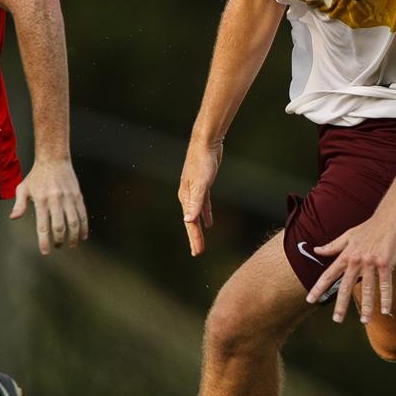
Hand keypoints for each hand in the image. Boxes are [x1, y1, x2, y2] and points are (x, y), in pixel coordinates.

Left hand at [10, 158, 87, 254]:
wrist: (54, 159)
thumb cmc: (36, 176)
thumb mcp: (23, 188)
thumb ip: (19, 204)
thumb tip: (13, 218)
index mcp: (41, 200)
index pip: (43, 226)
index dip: (44, 241)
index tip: (45, 252)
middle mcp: (56, 200)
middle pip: (60, 226)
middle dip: (59, 240)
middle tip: (58, 246)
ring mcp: (68, 198)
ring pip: (74, 222)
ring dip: (73, 236)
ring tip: (72, 245)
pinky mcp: (78, 196)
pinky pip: (83, 214)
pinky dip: (84, 226)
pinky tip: (83, 235)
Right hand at [178, 141, 222, 256]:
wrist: (205, 143)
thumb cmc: (203, 162)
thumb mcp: (201, 184)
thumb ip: (196, 203)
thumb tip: (188, 221)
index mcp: (185, 197)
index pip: (190, 223)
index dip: (194, 238)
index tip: (197, 252)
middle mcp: (187, 196)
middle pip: (191, 221)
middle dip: (194, 238)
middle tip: (197, 253)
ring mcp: (194, 191)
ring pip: (196, 215)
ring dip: (198, 229)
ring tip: (200, 243)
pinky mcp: (203, 185)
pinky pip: (203, 205)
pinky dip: (206, 215)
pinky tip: (209, 223)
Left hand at [306, 211, 395, 323]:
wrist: (389, 219)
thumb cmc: (369, 228)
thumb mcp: (347, 235)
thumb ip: (332, 246)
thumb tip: (316, 250)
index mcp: (346, 256)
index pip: (329, 275)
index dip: (319, 288)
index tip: (310, 300)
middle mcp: (356, 261)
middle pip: (346, 286)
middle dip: (341, 305)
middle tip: (337, 320)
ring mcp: (371, 263)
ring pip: (367, 289)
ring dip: (366, 306)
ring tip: (364, 321)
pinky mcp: (386, 264)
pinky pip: (385, 284)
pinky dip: (386, 298)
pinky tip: (385, 310)